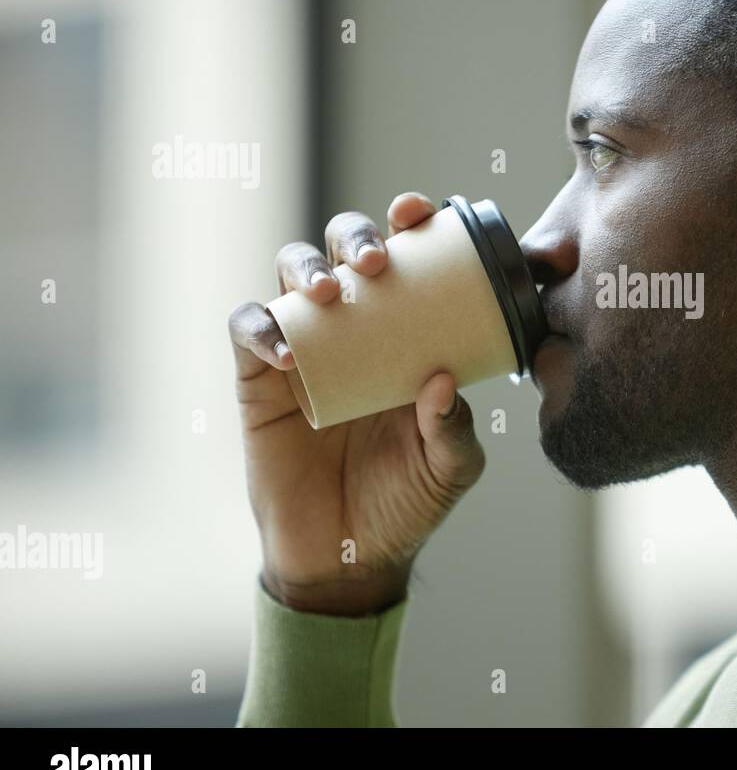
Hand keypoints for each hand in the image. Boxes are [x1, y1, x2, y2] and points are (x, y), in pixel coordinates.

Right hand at [227, 192, 485, 614]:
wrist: (345, 556)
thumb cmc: (406, 500)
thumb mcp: (450, 469)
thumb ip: (454, 430)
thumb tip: (441, 379)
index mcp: (409, 332)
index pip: (410, 259)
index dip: (412, 223)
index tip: (418, 213)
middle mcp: (356, 326)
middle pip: (345, 248)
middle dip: (357, 236)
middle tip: (376, 265)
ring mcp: (306, 346)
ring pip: (291, 271)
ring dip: (306, 267)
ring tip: (327, 295)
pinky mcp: (258, 378)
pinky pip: (248, 330)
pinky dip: (262, 329)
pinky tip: (287, 354)